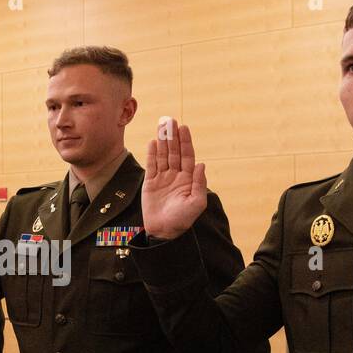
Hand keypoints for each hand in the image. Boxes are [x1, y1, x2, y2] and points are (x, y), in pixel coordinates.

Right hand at [142, 119, 206, 240]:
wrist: (163, 231)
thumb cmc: (182, 220)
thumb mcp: (196, 203)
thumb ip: (199, 184)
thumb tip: (202, 164)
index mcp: (188, 179)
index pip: (187, 156)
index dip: (186, 142)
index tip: (184, 128)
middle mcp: (176, 176)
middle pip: (174, 152)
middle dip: (172, 136)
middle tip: (170, 120)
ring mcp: (163, 178)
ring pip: (162, 155)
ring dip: (162, 141)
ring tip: (161, 126)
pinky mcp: (150, 183)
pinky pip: (151, 165)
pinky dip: (152, 153)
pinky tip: (153, 142)